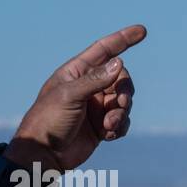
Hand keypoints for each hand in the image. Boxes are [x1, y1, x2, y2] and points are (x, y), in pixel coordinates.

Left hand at [6, 24, 145, 172]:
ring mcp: (95, 107)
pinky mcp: (101, 126)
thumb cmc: (48, 120)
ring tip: (109, 125)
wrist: (44, 154)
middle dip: (124, 91)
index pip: (104, 50)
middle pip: (121, 78)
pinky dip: (119, 126)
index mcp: (77, 72)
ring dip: (121, 113)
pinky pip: (121, 121)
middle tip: (119, 104)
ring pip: (123, 101)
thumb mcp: (70, 96)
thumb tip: (119, 63)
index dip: (123, 39)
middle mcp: (89, 86)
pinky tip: (108, 134)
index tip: (142, 31)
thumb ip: (95, 80)